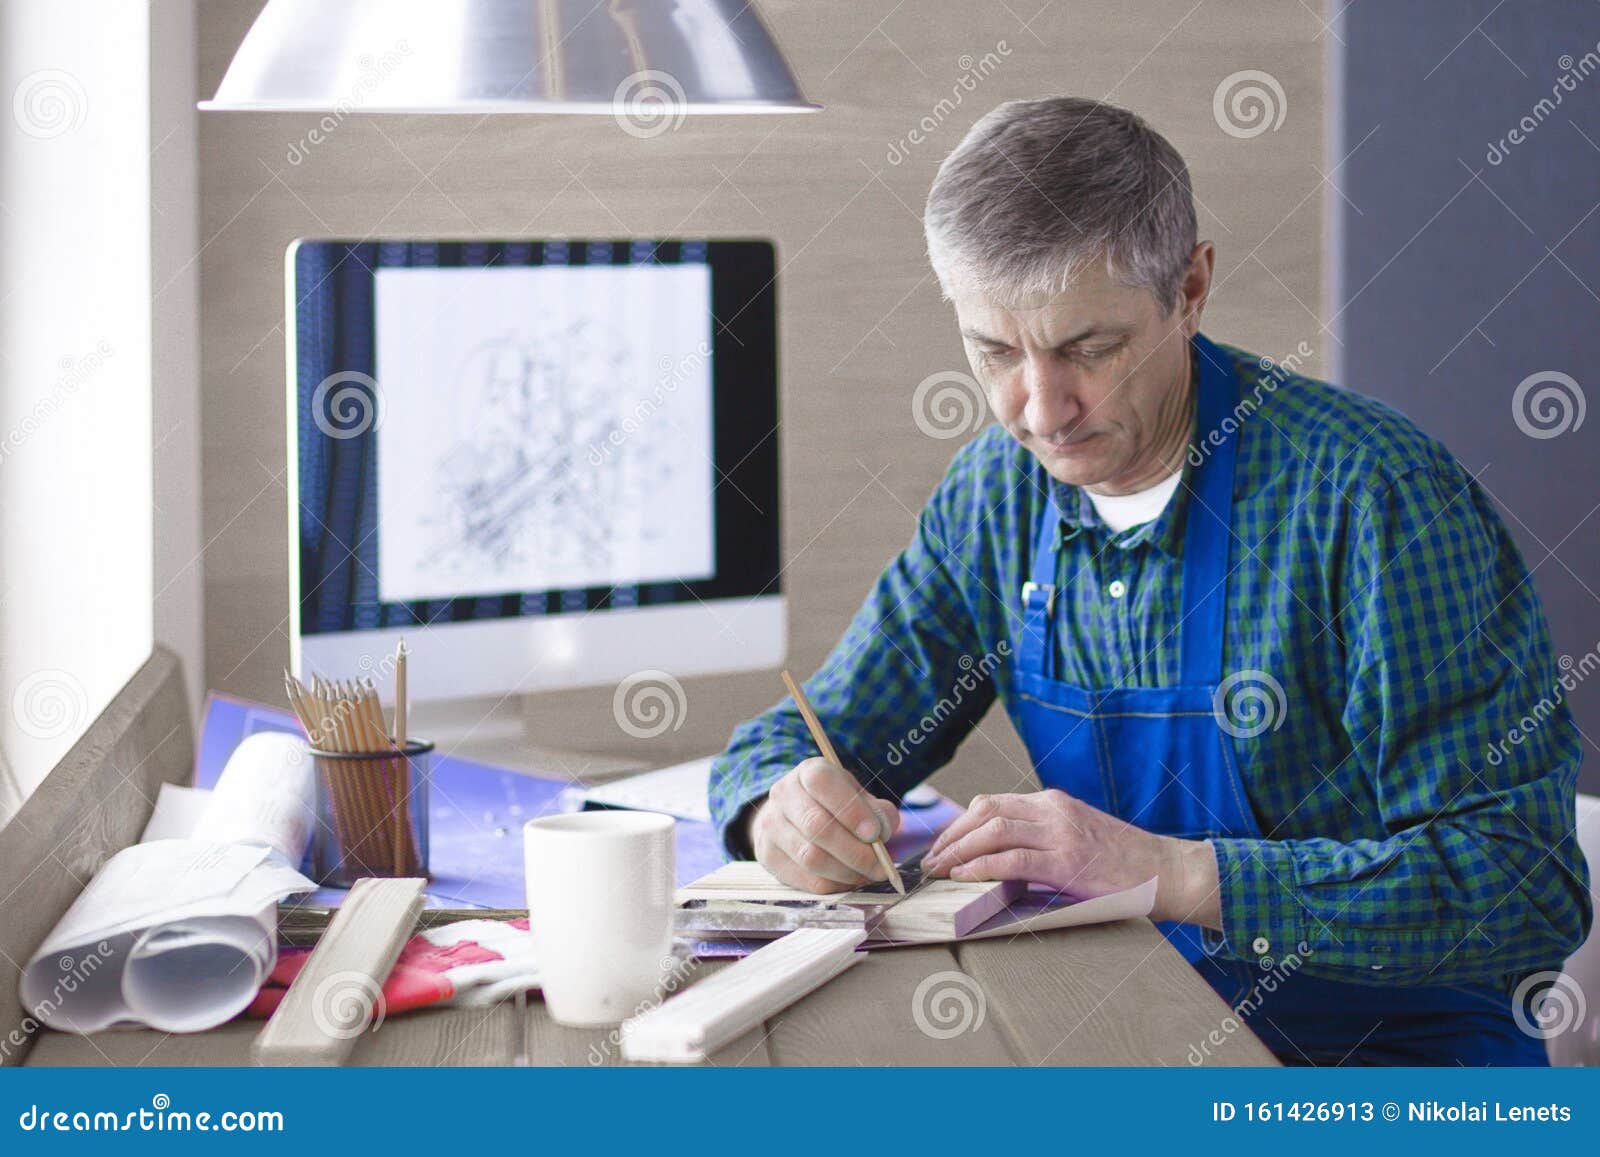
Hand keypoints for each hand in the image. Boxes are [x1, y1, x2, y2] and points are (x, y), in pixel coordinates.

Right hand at [750, 757, 901, 892]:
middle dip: (855, 851)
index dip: (851, 810)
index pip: (823, 784)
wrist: (792, 816)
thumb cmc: (834, 805)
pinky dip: (834, 885)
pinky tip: (848, 880)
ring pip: (811, 857)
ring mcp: (771, 826)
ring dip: (846, 872)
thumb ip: (877, 811)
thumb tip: (883, 830)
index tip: (875, 833)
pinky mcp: (768, 856)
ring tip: (866, 874)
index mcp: (808, 772)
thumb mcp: (858, 797)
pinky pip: (806, 880)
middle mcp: (783, 794)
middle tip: (880, 865)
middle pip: (817, 826)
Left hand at [920, 788, 1220, 926]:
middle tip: (930, 861)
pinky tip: (964, 876)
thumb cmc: (1123, 861)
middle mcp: (1053, 810)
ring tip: (939, 870)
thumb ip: (1041, 838)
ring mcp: (1061, 833)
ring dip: (958, 851)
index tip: (941, 846)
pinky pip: (1014, 859)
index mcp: (1053, 802)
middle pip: (985, 812)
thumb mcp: (1077, 836)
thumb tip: (997, 859)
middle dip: (951, 837)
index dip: (959, 825)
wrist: (1168, 870)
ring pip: (993, 830)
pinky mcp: (1068, 861)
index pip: (991, 804)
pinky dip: (983, 866)